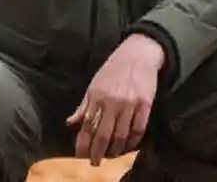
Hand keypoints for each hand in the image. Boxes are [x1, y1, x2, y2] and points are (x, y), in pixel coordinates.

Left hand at [66, 34, 163, 164]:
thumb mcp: (94, 85)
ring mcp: (130, 104)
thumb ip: (83, 106)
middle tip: (95, 162)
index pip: (87, 127)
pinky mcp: (145, 104)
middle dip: (98, 153)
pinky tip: (129, 146)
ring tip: (111, 155)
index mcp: (96, 97)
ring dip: (115, 150)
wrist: (139, 54)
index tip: (81, 156)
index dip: (83, 145)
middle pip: (103, 135)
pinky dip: (133, 141)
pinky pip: (138, 129)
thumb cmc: (114, 69)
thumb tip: (70, 123)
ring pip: (121, 135)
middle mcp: (112, 102)